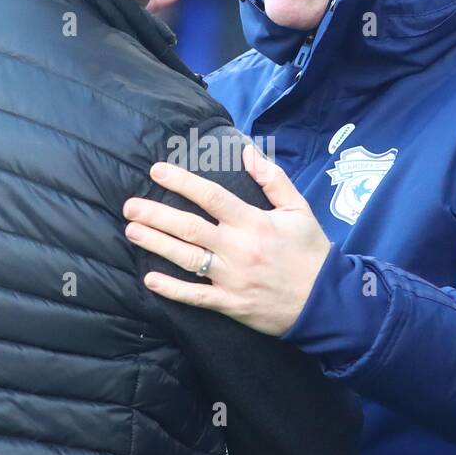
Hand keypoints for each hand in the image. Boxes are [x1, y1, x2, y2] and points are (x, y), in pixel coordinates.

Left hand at [123, 142, 332, 335]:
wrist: (325, 300)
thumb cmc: (311, 251)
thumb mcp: (298, 209)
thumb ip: (273, 179)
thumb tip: (247, 151)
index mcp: (253, 222)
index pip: (211, 197)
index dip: (182, 182)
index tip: (157, 171)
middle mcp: (237, 248)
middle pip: (189, 227)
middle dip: (156, 215)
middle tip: (130, 206)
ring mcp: (231, 278)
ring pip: (186, 258)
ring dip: (156, 243)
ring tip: (131, 230)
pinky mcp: (230, 303)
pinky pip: (195, 296)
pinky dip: (171, 289)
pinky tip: (149, 279)